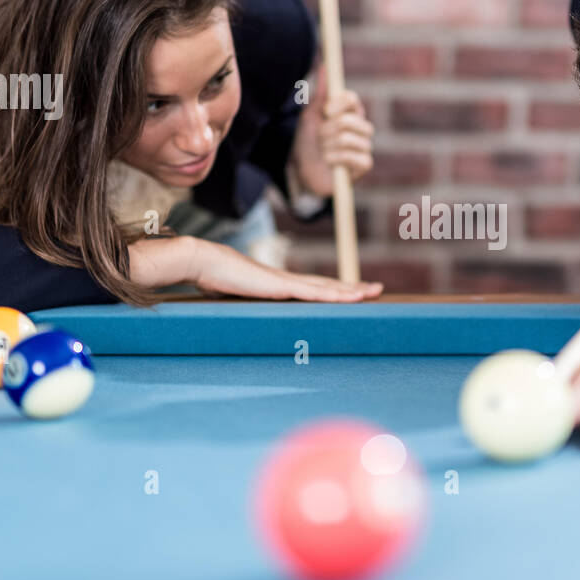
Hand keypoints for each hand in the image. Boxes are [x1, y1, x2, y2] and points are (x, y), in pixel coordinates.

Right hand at [189, 237, 382, 301]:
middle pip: (327, 285)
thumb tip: (247, 317)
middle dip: (352, 288)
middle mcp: (288, 281)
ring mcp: (286, 282)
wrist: (204, 262)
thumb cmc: (215, 279)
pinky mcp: (282, 287)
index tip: (352, 292)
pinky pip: (314, 293)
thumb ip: (247, 303)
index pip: (313, 288)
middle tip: (376, 289)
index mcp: (279, 284)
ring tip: (372, 292)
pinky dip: (335, 295)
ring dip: (351, 291)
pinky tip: (351, 298)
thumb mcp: (237, 296)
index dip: (334, 289)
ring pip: (326, 287)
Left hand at [292, 85, 373, 196]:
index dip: (337, 104)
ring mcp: (364, 146)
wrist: (302, 170)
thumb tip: (324, 65)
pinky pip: (354, 157)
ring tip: (324, 153)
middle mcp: (361, 127)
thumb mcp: (310, 116)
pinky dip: (335, 160)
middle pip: (348, 120)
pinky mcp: (365, 165)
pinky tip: (331, 164)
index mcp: (350, 113)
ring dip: (327, 147)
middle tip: (320, 139)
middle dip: (326, 131)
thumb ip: (320, 93)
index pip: (352, 99)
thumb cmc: (308, 142)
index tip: (325, 112)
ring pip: (347, 139)